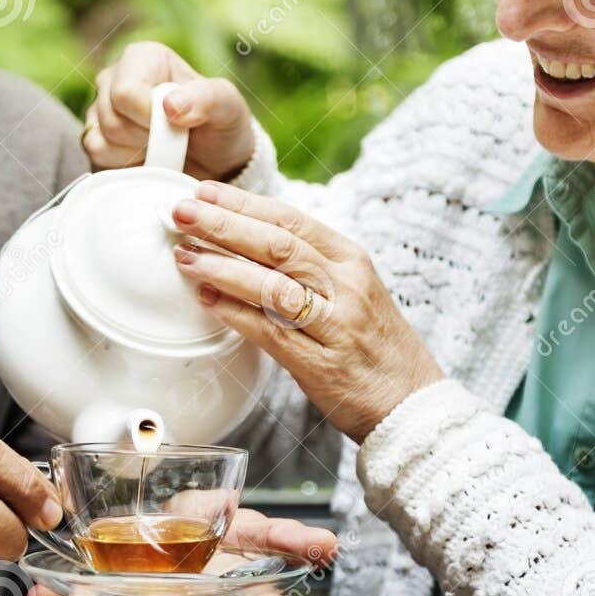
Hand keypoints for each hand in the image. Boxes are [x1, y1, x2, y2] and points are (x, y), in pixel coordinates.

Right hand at [83, 42, 255, 180]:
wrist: (215, 162)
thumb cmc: (220, 126)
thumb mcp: (228, 107)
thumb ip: (207, 99)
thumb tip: (169, 106)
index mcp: (144, 58)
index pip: (126, 92)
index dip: (149, 118)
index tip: (176, 125)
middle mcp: (115, 77)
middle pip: (112, 119)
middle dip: (145, 139)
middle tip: (172, 138)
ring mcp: (100, 108)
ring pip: (101, 140)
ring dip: (136, 154)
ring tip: (162, 147)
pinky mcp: (93, 138)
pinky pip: (95, 156)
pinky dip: (123, 165)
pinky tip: (145, 158)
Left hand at [169, 182, 445, 443]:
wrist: (412, 403)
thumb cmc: (375, 347)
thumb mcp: (353, 293)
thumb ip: (310, 269)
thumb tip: (250, 245)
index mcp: (351, 261)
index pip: (292, 219)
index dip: (244, 204)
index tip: (205, 192)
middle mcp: (346, 286)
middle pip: (277, 244)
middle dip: (224, 224)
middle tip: (182, 213)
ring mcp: (335, 324)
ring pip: (271, 284)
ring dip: (222, 267)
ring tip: (184, 256)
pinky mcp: (320, 363)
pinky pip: (269, 331)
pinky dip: (234, 313)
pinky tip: (207, 300)